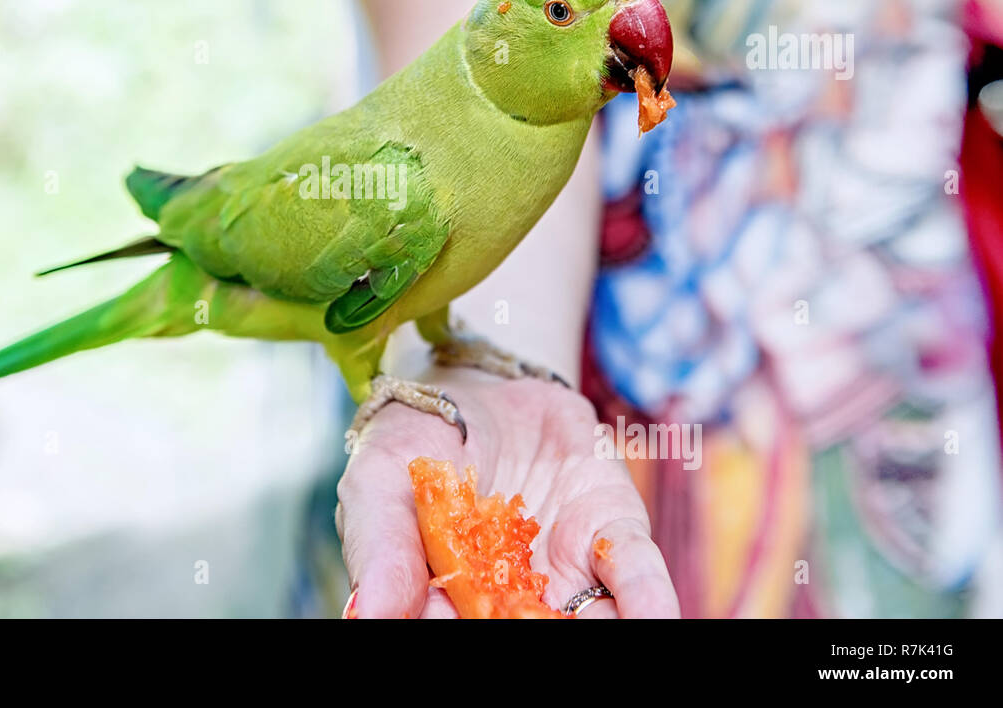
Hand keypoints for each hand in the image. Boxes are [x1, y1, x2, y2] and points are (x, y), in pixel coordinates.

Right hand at [335, 368, 679, 617]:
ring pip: (590, 622)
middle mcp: (511, 602)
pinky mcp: (610, 532)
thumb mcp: (379, 481)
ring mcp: (565, 574)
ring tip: (603, 629)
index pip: (450, 629)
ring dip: (601, 631)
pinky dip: (649, 602)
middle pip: (526, 632)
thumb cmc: (413, 442)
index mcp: (448, 603)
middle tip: (531, 622)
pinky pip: (634, 574)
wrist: (478, 388)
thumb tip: (366, 615)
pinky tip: (657, 619)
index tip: (459, 616)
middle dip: (533, 633)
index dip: (455, 625)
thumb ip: (379, 546)